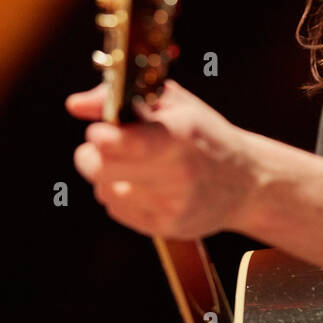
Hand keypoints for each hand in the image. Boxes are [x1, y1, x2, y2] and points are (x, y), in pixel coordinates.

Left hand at [66, 80, 258, 239]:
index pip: (131, 144)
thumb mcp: (174, 103)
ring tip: (133, 164)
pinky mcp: (165, 227)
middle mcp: (178, 173)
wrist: (246, 182)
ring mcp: (172, 204)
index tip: (98, 132)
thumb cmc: (204, 135)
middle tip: (105, 144)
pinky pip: (116, 210)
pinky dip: (119, 195)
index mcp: (181, 135)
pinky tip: (143, 184)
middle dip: (93, 154)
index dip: (104, 138)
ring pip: (105, 190)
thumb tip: (76, 106)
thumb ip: (122, 95)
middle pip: (103, 169)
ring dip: (108, 175)